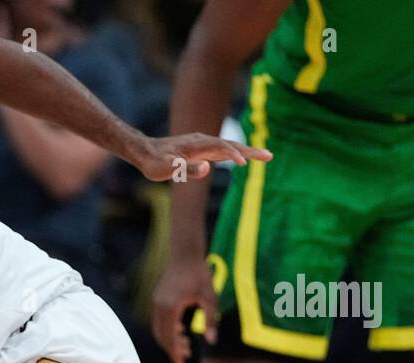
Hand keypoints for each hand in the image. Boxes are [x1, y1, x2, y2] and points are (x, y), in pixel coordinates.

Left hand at [135, 133, 271, 182]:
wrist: (144, 151)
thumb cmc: (153, 162)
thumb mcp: (166, 169)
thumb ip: (185, 169)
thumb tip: (207, 168)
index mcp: (197, 145)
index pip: (221, 148)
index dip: (233, 155)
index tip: (244, 164)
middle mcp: (203, 142)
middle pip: (231, 145)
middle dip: (250, 151)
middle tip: (270, 156)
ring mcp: (203, 145)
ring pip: (229, 147)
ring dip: (247, 151)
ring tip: (265, 156)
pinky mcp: (201, 150)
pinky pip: (222, 150)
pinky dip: (235, 153)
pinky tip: (242, 158)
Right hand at [151, 255, 217, 362]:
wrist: (185, 254)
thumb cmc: (200, 275)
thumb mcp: (210, 298)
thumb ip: (210, 320)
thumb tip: (211, 341)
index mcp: (170, 308)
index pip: (170, 337)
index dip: (174, 353)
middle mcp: (159, 307)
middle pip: (161, 336)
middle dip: (171, 350)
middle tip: (184, 359)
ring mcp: (156, 303)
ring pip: (159, 329)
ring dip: (170, 340)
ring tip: (185, 347)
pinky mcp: (157, 299)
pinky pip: (159, 321)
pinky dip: (167, 330)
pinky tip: (180, 332)